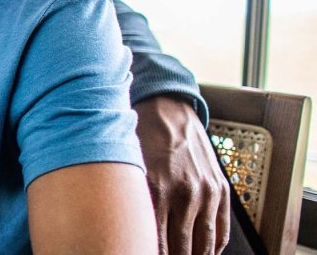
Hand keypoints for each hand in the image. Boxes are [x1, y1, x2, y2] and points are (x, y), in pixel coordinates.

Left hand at [134, 95, 229, 253]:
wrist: (167, 109)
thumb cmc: (140, 138)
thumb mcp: (127, 168)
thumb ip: (131, 202)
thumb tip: (128, 232)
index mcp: (157, 189)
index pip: (157, 243)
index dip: (151, 253)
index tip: (142, 253)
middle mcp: (185, 193)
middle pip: (182, 249)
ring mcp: (207, 193)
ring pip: (204, 245)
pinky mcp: (221, 190)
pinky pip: (221, 231)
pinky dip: (213, 247)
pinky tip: (201, 251)